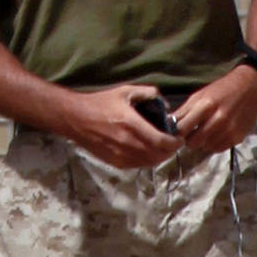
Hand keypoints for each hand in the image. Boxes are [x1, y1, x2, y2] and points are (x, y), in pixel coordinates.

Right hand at [44, 81, 180, 170]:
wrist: (76, 118)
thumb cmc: (100, 103)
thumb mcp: (124, 91)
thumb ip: (147, 93)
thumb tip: (165, 104)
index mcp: (131, 124)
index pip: (161, 141)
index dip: (174, 143)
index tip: (179, 139)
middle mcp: (127, 142)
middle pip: (157, 155)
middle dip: (169, 151)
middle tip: (173, 144)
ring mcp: (120, 154)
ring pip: (148, 163)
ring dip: (159, 158)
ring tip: (163, 149)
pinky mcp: (114, 162)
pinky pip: (137, 165)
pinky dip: (147, 161)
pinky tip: (148, 153)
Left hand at [171, 64, 256, 155]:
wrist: (250, 88)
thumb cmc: (221, 90)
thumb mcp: (200, 95)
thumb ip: (184, 111)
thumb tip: (168, 124)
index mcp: (205, 105)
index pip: (183, 128)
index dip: (177, 133)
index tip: (176, 132)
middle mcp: (218, 119)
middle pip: (193, 142)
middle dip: (189, 140)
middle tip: (191, 134)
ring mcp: (229, 130)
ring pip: (205, 147)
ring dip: (202, 142)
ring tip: (206, 131)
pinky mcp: (237, 138)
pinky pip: (218, 148)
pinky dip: (214, 144)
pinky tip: (216, 134)